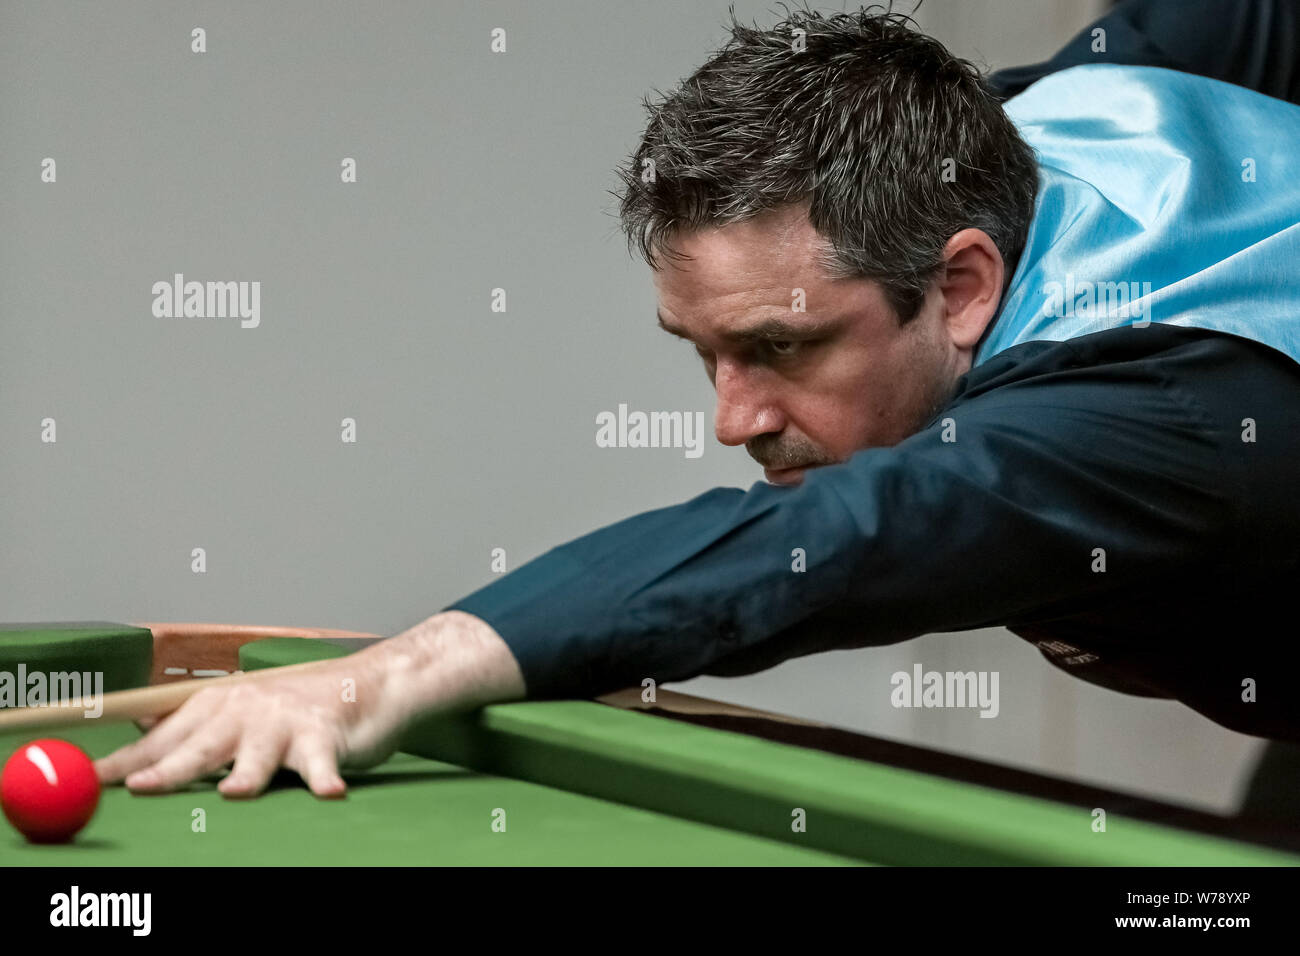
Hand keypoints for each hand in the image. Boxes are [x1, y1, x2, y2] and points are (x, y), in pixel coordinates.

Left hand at [95, 611, 525, 797]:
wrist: (367, 684)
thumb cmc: (298, 708)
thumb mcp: (240, 714)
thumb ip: (196, 729)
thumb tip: (137, 735)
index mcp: (218, 706)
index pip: (162, 738)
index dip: (127, 760)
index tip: (93, 778)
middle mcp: (246, 710)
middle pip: (200, 747)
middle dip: (168, 769)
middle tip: (139, 788)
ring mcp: (286, 722)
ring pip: (259, 754)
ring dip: (247, 774)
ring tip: (232, 793)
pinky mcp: (326, 735)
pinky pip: (323, 762)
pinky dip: (325, 777)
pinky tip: (328, 792)